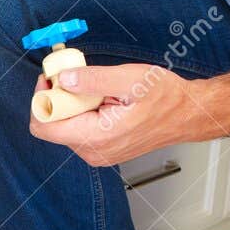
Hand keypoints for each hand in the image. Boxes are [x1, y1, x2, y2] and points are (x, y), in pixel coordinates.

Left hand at [30, 63, 218, 166]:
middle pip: (52, 125)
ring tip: (98, 90)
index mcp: (95, 137)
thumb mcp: (130, 79)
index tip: (51, 79)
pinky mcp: (101, 149)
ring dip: (72, 104)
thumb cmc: (166, 98)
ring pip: (65, 126)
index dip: (41, 99)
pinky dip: (83, 111)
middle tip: (75, 77)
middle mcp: (92, 151)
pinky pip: (78, 128)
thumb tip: (63, 79)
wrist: (188, 114)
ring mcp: (96, 153)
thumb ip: (93, 79)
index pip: (44, 127)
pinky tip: (102, 100)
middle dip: (58, 98)